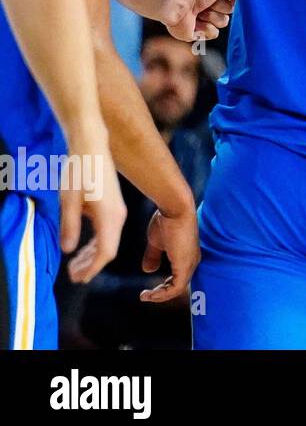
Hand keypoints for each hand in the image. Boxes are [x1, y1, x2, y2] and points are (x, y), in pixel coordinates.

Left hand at [59, 125, 125, 283]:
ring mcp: (117, 211)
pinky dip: (95, 243)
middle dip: (90, 266)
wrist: (92, 146)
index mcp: (110, 217)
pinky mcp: (113, 206)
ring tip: (74, 266)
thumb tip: (69, 250)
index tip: (78, 279)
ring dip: (92, 255)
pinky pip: (107, 231)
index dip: (92, 269)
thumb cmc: (79, 171)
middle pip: (108, 249)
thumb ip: (69, 226)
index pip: (106, 253)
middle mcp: (118, 216)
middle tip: (72, 276)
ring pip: (108, 241)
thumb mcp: (68, 200)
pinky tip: (81, 248)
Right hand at [140, 206, 199, 303]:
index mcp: (187, 256)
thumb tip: (148, 270)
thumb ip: (154, 256)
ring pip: (177, 289)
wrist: (174, 208)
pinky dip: (163, 294)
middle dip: (161, 294)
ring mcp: (189, 263)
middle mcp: (191, 261)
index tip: (149, 291)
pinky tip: (150, 294)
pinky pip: (176, 287)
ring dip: (160, 296)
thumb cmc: (166, 221)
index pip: (179, 278)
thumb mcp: (156, 242)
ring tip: (145, 297)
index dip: (164, 287)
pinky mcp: (185, 265)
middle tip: (145, 296)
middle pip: (178, 286)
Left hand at [166, 0, 235, 42]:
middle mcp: (207, 3)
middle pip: (230, 10)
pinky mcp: (196, 32)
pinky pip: (214, 33)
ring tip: (200, 11)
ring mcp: (201, 18)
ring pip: (223, 22)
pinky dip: (207, 28)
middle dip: (221, 7)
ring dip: (213, 16)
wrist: (178, 2)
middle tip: (207, 2)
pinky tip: (197, 21)